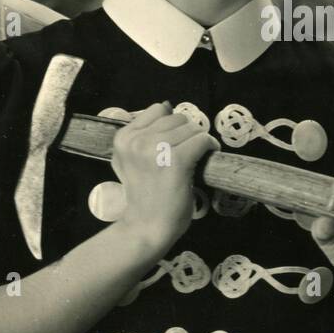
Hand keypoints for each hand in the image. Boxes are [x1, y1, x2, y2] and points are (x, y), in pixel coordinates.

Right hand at [110, 103, 218, 256]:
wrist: (146, 227)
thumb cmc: (143, 197)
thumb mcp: (130, 160)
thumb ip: (142, 134)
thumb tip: (166, 105)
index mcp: (123, 138)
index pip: (157, 110)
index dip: (171, 126)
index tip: (174, 144)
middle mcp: (137, 140)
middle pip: (177, 118)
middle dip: (186, 134)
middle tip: (187, 154)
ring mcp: (156, 149)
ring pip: (192, 128)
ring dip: (199, 141)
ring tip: (195, 159)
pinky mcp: (176, 160)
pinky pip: (202, 140)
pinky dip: (210, 147)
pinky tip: (208, 157)